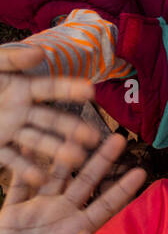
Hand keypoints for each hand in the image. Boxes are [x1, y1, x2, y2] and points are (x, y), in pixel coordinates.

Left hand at [0, 48, 101, 187]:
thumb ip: (11, 59)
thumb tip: (41, 54)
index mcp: (21, 87)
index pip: (50, 89)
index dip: (69, 90)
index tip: (90, 92)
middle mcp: (20, 110)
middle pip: (50, 120)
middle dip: (72, 129)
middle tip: (93, 138)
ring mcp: (9, 130)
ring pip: (37, 142)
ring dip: (57, 151)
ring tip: (76, 160)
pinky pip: (12, 160)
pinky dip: (25, 170)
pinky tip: (40, 179)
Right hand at [0, 133, 145, 233]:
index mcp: (79, 230)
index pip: (107, 204)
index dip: (124, 188)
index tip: (142, 170)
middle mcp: (62, 214)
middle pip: (86, 181)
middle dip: (102, 160)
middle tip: (119, 138)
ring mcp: (37, 209)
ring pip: (56, 175)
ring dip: (67, 154)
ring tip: (79, 131)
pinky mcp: (14, 210)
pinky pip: (21, 183)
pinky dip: (27, 164)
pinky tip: (34, 143)